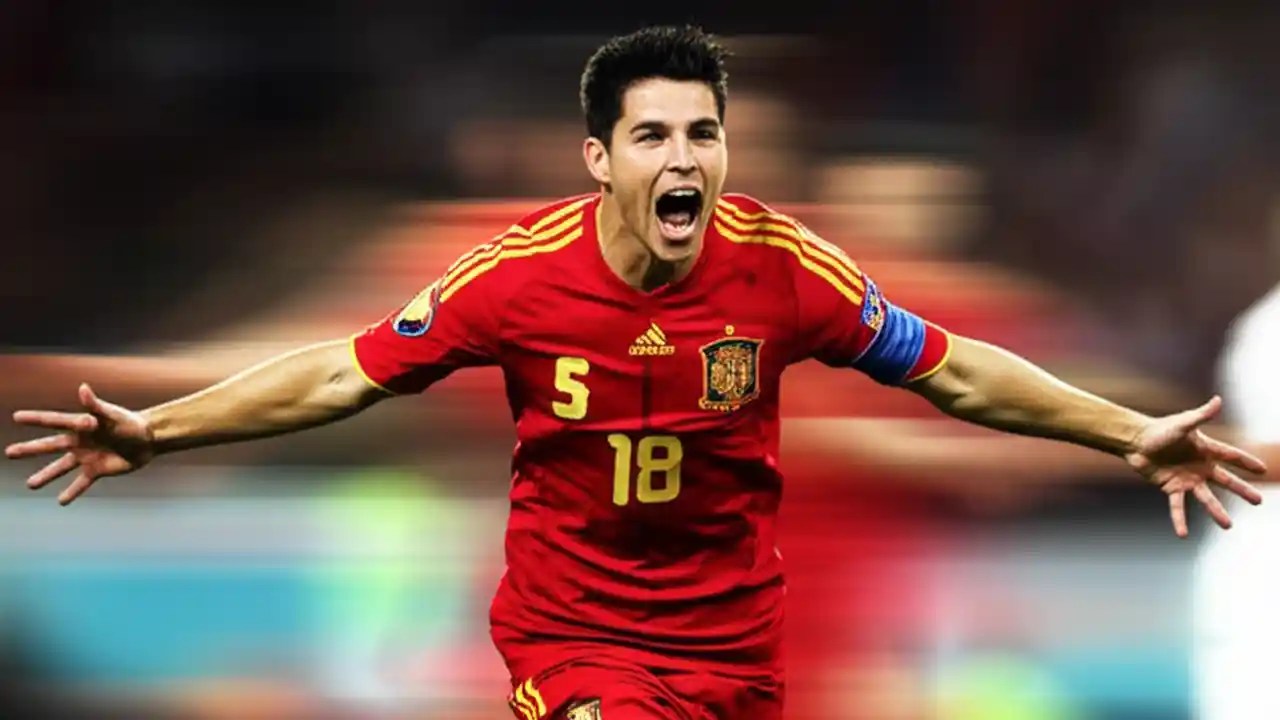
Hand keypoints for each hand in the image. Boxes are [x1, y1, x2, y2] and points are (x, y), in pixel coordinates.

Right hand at [6, 383, 153, 504]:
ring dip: (45, 476)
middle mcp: (79, 442)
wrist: (149, 439)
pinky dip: (72, 492)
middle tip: (9, 453)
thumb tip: (82, 388)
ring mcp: (86, 457)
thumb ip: (95, 405)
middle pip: (50, 446)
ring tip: (30, 485)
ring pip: (61, 468)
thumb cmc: (130, 423)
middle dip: (29, 449)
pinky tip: (61, 501)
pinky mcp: (97, 471)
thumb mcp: (112, 414)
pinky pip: (81, 483)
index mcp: (81, 426)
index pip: (54, 422)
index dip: (36, 419)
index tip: (16, 417)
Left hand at [1125, 395, 1267, 537]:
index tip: (1263, 470)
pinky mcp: (1171, 487)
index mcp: (1206, 450)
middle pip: (1226, 481)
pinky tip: (1183, 534)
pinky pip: (1177, 506)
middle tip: (1258, 501)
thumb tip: (1218, 400)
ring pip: (1206, 498)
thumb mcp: (1183, 423)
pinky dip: (1179, 520)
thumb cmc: (1159, 430)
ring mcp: (1187, 479)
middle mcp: (1200, 467)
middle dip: (1242, 490)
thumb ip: (1201, 415)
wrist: (1135, 441)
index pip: (1232, 457)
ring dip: (1216, 511)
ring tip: (1228, 525)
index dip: (1247, 463)